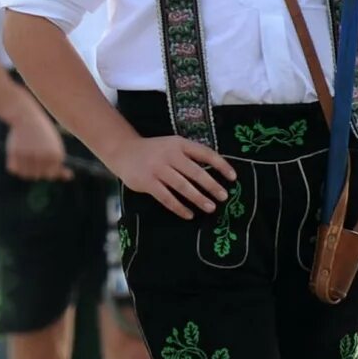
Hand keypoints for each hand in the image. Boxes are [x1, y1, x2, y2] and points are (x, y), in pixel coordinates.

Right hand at [5, 107, 73, 182]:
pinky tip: (16, 154)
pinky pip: (13, 169)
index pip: (50, 175)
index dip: (46, 168)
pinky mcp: (15, 152)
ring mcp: (29, 155)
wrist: (26, 117)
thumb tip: (70, 177)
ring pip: (25, 174)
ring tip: (25, 154)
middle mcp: (43, 157)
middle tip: (32, 152)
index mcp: (56, 155)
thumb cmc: (43, 134)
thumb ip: (59, 164)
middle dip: (35, 168)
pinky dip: (14, 165)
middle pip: (37, 176)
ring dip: (24, 168)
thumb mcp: (54, 148)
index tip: (42, 157)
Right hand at [105, 132, 233, 217]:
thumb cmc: (154, 151)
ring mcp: (157, 168)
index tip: (233, 177)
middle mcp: (169, 155)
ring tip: (210, 208)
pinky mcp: (147, 182)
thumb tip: (215, 173)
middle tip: (224, 197)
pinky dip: (179, 207)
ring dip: (198, 198)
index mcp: (179, 143)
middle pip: (196, 172)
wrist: (124, 151)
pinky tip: (189, 214)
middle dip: (212, 186)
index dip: (221, 165)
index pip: (205, 153)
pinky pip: (167, 198)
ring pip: (183, 186)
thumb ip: (190, 155)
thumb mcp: (172, 146)